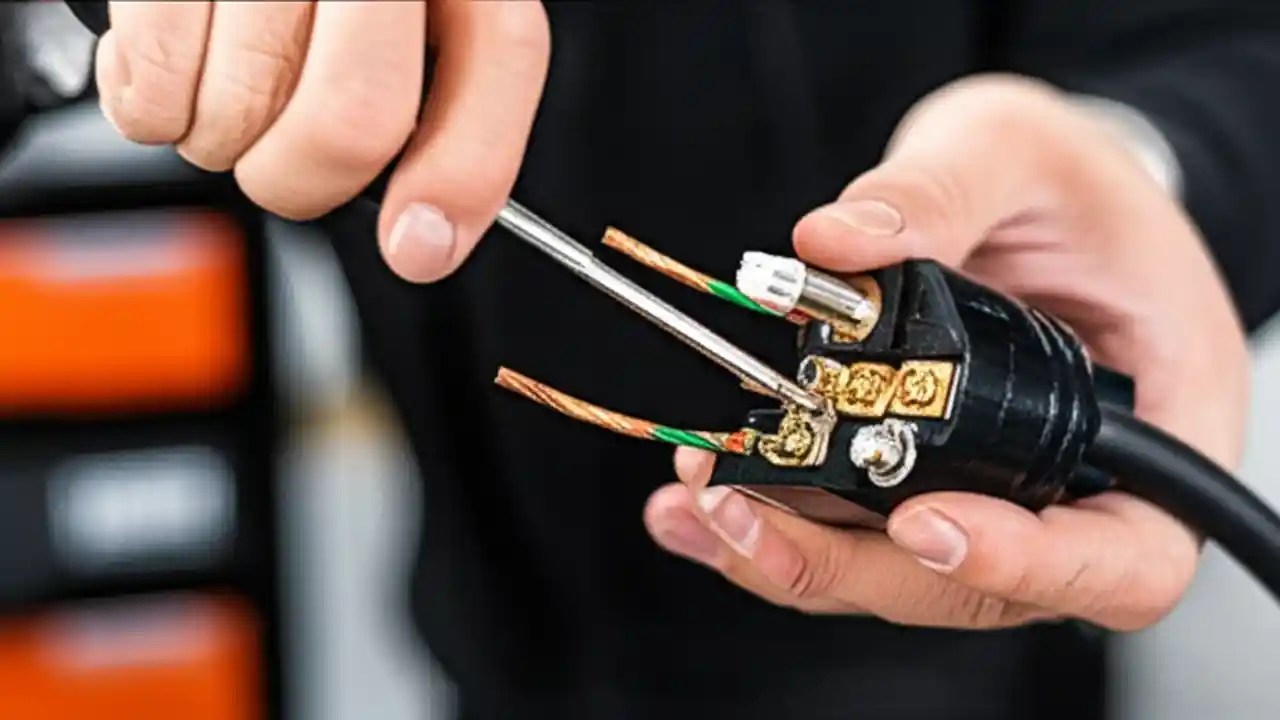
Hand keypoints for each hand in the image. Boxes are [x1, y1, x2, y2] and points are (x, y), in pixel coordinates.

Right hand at [95, 0, 548, 280]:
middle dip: (307, 182)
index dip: (463, 174)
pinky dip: (157, 111)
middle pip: (354, 121)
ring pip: (246, 110)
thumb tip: (424, 242)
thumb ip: (445, 122)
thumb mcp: (415, 21)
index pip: (502, 55)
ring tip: (229, 92)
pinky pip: (157, 86)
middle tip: (287, 164)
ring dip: (225, 142)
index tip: (418, 244)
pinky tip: (180, 68)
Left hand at [644, 75, 1249, 630]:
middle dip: (849, 560)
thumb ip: (940, 194)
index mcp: (1161, 424)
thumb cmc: (1074, 184)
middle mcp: (1078, 488)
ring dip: (790, 551)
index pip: (1123, 557)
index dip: (1028, 566)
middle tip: (742, 511)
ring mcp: (994, 499)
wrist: (1040, 197)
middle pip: (977, 584)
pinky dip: (774, 523)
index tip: (921, 523)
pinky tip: (698, 500)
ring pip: (897, 572)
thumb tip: (833, 242)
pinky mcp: (920, 485)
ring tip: (698, 501)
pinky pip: (852, 531)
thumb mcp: (1019, 153)